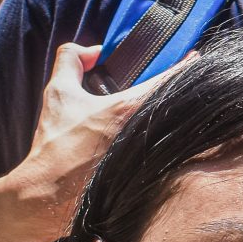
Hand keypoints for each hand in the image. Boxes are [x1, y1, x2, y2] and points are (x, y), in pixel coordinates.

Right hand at [0, 44, 177, 229]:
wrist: (47, 192)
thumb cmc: (55, 143)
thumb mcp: (58, 94)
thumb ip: (71, 60)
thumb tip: (95, 48)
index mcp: (129, 108)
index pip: (171, 79)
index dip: (187, 65)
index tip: (195, 55)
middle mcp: (147, 131)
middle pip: (180, 103)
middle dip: (186, 90)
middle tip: (189, 79)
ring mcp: (151, 155)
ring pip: (178, 127)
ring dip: (181, 114)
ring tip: (181, 103)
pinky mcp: (150, 174)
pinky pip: (170, 150)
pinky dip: (172, 137)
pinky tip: (168, 132)